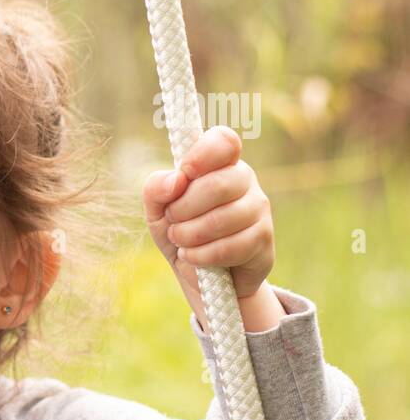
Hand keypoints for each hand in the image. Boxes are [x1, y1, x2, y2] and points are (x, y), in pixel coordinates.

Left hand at [143, 125, 275, 322]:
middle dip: (182, 209)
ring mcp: (259, 208)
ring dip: (189, 235)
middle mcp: (244, 180)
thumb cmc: (180, 233)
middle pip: (217, 184)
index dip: (203, 154)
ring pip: (223, 218)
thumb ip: (156, 189)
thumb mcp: (157, 211)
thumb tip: (175, 180)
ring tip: (181, 241)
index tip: (185, 173)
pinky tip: (193, 257)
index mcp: (218, 164)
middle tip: (172, 221)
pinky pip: (230, 246)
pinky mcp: (263, 239)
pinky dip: (202, 255)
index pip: (224, 141)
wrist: (200, 277)